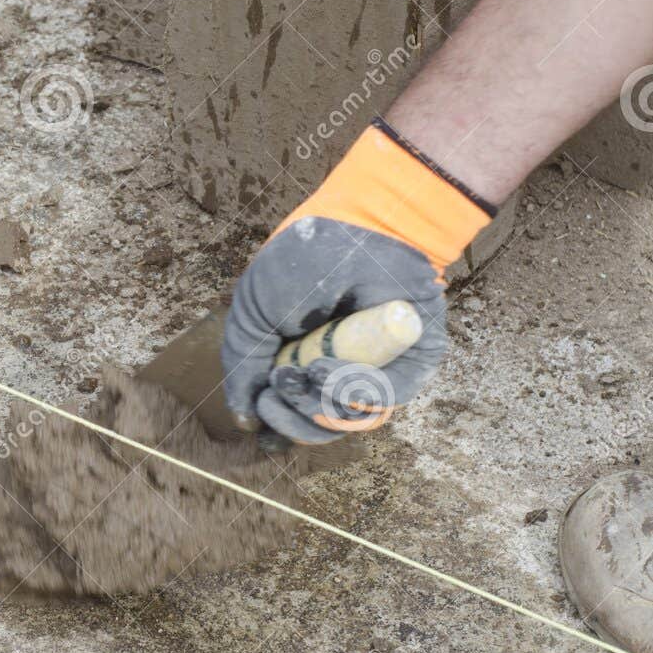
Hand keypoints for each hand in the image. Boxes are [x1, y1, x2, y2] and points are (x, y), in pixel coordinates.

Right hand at [221, 119, 494, 443]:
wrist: (360, 230)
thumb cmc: (303, 261)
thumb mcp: (252, 310)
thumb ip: (242, 364)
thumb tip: (246, 420)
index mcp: (301, 355)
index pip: (290, 407)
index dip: (275, 415)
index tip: (261, 408)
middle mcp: (339, 366)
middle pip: (318, 422)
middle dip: (294, 416)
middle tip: (284, 390)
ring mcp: (376, 367)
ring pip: (350, 418)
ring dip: (320, 405)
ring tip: (310, 371)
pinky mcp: (410, 363)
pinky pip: (384, 399)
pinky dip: (351, 392)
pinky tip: (329, 369)